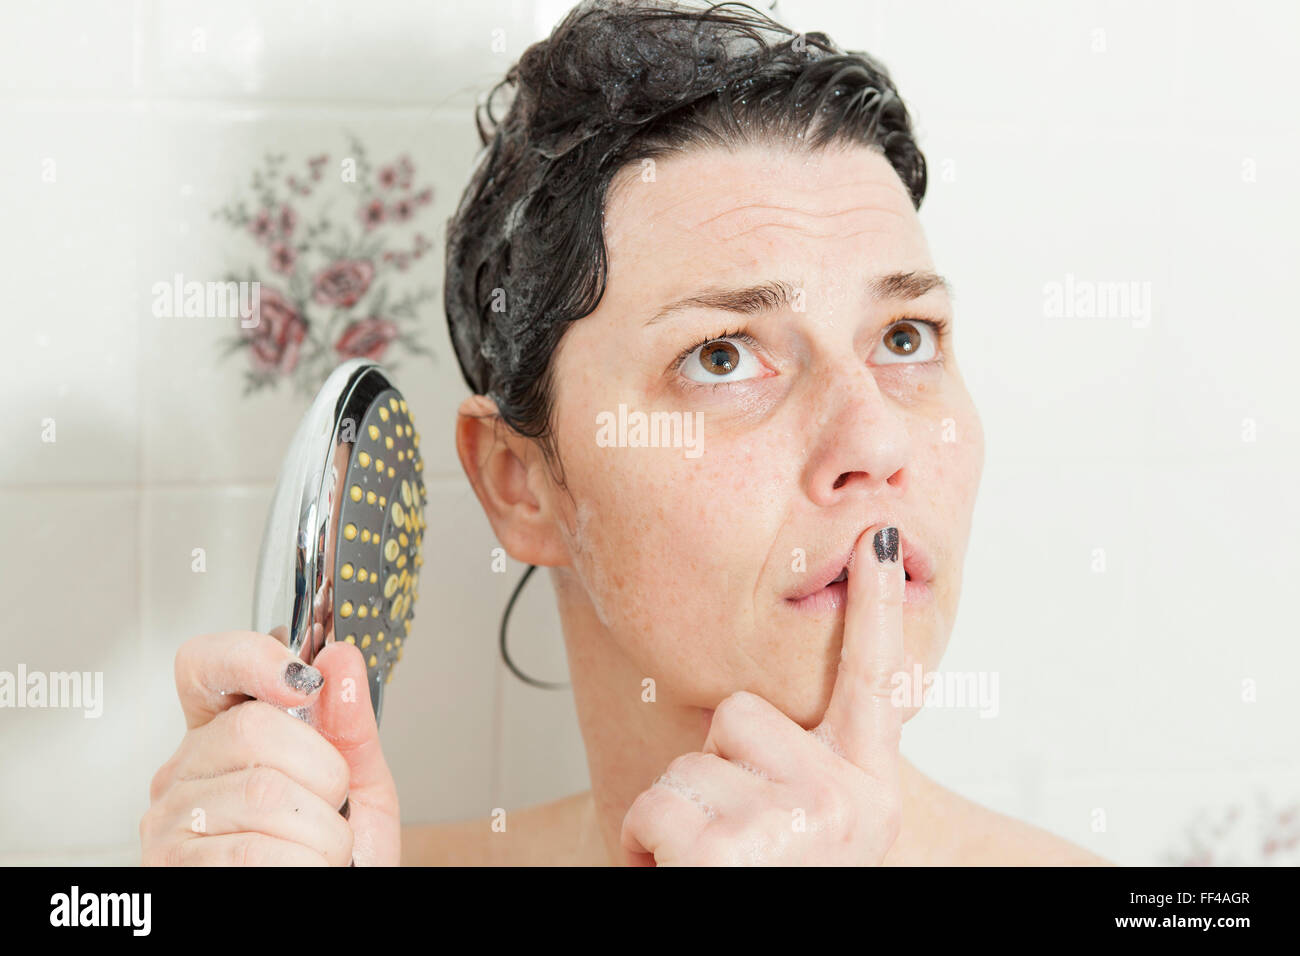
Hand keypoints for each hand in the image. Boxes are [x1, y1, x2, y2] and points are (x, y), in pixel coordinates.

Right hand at [140, 631, 400, 865]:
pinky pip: (254, 852)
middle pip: (253, 727)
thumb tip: (340, 659)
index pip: (207, 665)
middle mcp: (186, 771)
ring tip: (319, 851)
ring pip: (264, 793)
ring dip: (323, 831)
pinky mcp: (173, 867)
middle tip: (331, 808)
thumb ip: (350, 723)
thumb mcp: (358, 785)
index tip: (304, 679)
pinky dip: (304, 865)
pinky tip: (300, 870)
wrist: (332, 914)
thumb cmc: (335, 859)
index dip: (251, 658)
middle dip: (323, 771)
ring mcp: (172, 821)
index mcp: (226, 734)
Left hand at [620, 524, 904, 865]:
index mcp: (868, 786)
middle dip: (715, 776)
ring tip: (717, 873)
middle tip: (742, 845)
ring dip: (679, 823)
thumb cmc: (790, 885)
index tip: (872, 539)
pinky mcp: (728, 852)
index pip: (875, 680)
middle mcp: (845, 800)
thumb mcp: (818, 831)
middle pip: (734, 718)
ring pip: (685, 769)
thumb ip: (808, 766)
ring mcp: (791, 824)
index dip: (875, 605)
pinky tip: (686, 883)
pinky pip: (650, 813)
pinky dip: (646, 852)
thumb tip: (760, 708)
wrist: (783, 944)